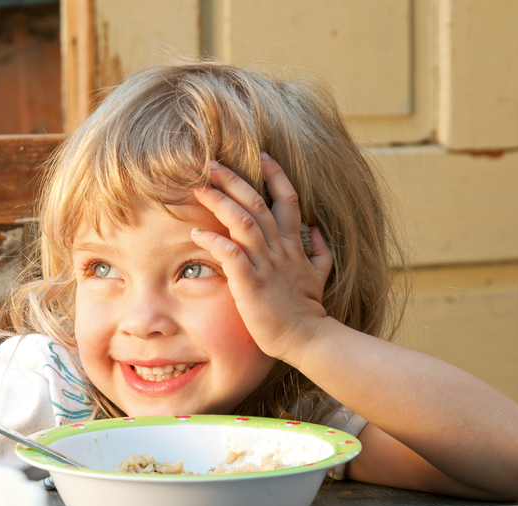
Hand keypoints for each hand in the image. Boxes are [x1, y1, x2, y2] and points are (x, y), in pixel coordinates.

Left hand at [191, 154, 333, 361]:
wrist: (308, 338)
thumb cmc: (307, 310)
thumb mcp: (320, 276)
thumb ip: (320, 252)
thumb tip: (318, 230)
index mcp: (293, 245)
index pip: (287, 199)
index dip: (276, 175)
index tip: (263, 155)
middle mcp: (279, 249)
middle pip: (257, 203)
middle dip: (234, 180)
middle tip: (212, 164)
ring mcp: (266, 264)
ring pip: (243, 221)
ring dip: (220, 202)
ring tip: (199, 188)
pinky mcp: (251, 283)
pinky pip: (231, 254)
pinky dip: (214, 241)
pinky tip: (197, 234)